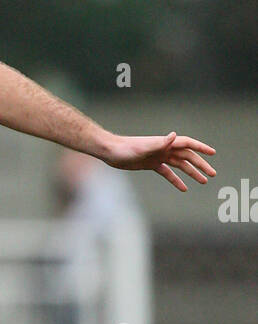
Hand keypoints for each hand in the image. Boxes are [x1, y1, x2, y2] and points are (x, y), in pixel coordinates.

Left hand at [100, 130, 215, 191]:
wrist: (111, 152)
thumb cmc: (125, 148)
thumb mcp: (143, 147)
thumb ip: (159, 143)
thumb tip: (174, 135)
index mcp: (165, 143)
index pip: (187, 144)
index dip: (201, 148)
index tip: (213, 153)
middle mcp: (164, 149)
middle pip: (187, 157)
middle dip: (200, 165)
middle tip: (212, 174)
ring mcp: (158, 157)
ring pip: (180, 165)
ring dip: (192, 173)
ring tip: (203, 181)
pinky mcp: (151, 164)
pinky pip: (167, 173)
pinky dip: (176, 180)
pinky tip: (184, 188)